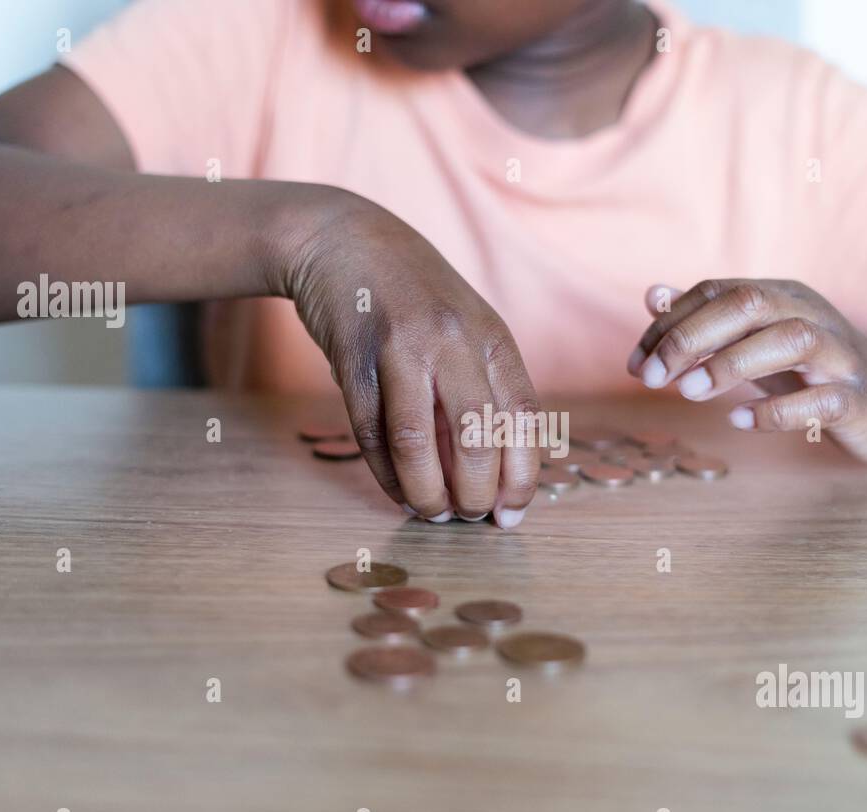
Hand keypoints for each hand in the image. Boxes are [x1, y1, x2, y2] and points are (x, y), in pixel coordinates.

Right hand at [283, 191, 540, 526]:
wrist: (344, 240)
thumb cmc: (417, 298)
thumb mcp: (467, 331)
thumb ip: (487, 391)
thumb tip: (501, 477)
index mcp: (492, 338)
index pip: (523, 419)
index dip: (521, 476)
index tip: (511, 515)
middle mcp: (452, 342)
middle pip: (477, 437)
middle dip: (476, 494)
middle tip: (470, 518)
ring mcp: (400, 349)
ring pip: (417, 443)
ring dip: (427, 493)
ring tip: (434, 514)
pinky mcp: (352, 362)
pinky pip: (371, 434)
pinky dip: (387, 474)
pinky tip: (399, 492)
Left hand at [627, 279, 866, 462]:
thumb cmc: (813, 368)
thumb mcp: (756, 339)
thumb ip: (707, 319)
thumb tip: (652, 295)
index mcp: (783, 296)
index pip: (718, 292)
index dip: (671, 323)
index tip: (636, 362)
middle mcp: (812, 315)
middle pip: (751, 304)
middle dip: (693, 337)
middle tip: (653, 377)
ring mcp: (840, 356)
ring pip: (790, 340)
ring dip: (732, 363)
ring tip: (691, 392)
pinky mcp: (858, 399)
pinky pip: (821, 400)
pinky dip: (777, 410)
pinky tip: (740, 420)